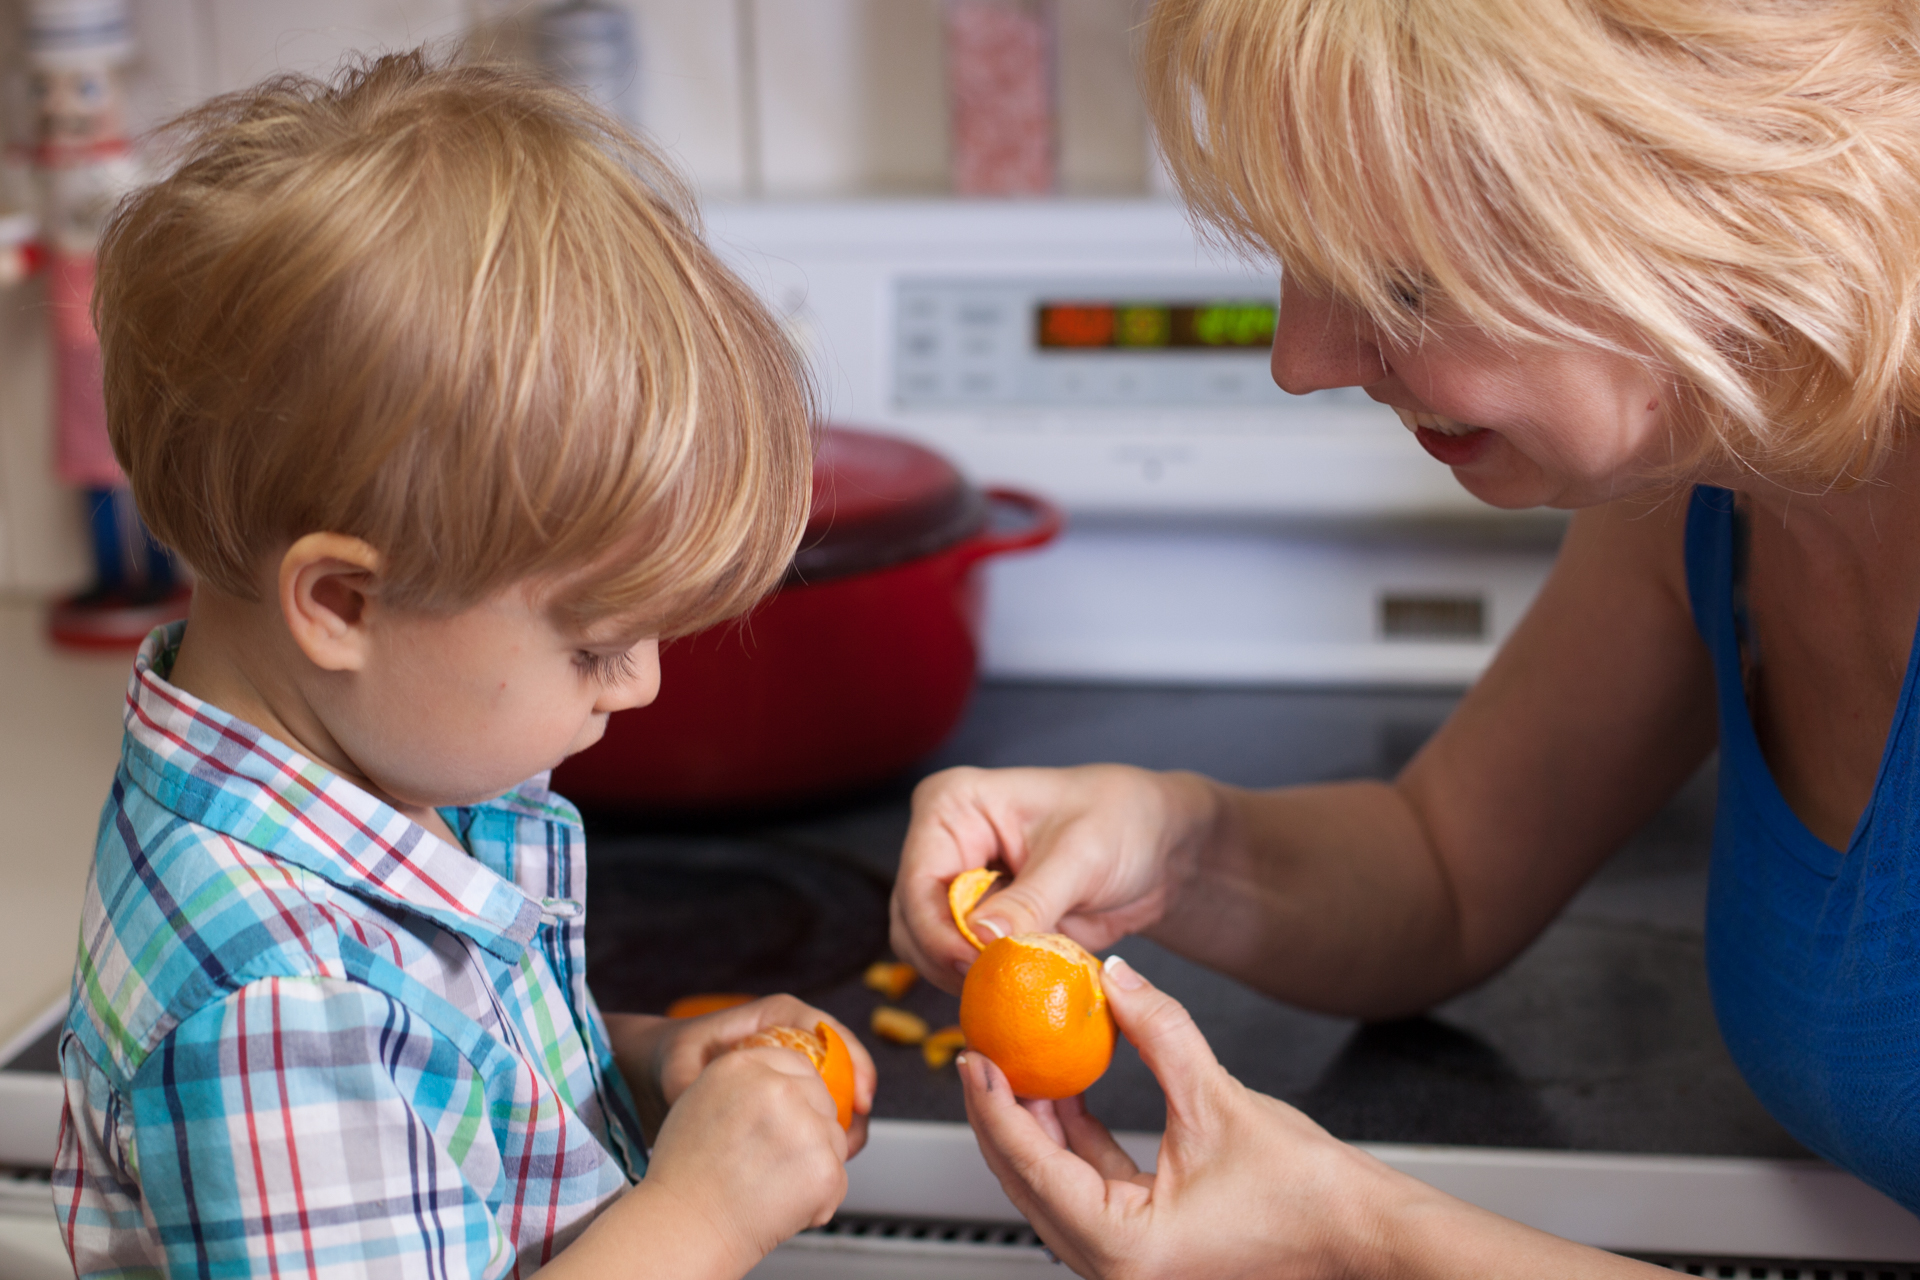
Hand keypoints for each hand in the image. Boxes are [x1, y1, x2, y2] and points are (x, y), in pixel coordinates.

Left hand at [605, 997, 875, 1153]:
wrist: (667, 1074)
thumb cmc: (677, 1059)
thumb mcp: (679, 1066)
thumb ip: (691, 1083)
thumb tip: (705, 1105)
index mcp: (776, 1017)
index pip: (828, 1029)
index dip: (854, 1060)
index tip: (861, 1096)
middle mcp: (794, 1038)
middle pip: (846, 1060)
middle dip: (860, 1097)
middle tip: (854, 1135)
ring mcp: (797, 1066)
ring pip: (840, 1088)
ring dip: (848, 1120)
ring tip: (841, 1153)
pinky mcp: (794, 1092)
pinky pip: (823, 1108)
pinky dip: (829, 1131)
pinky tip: (823, 1156)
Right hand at [641, 1040, 851, 1274]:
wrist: (683, 1229)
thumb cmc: (685, 1176)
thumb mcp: (702, 1101)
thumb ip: (746, 1083)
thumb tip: (781, 1081)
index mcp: (744, 1066)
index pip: (798, 1065)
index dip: (796, 1098)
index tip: (786, 1120)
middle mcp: (777, 1088)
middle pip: (822, 1100)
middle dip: (808, 1131)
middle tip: (771, 1163)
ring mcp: (804, 1126)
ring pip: (834, 1139)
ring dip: (814, 1165)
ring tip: (771, 1187)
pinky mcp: (822, 1166)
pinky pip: (838, 1178)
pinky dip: (819, 1199)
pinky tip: (782, 1206)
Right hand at [890, 765, 1216, 992]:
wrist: (1156, 846)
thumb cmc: (1122, 823)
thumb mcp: (1080, 857)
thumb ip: (1031, 899)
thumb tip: (981, 937)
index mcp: (952, 806)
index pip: (918, 881)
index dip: (940, 933)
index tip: (977, 967)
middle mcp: (942, 844)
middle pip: (912, 921)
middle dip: (949, 961)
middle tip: (998, 990)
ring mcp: (956, 886)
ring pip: (927, 950)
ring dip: (964, 978)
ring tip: (1014, 992)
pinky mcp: (977, 922)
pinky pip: (959, 964)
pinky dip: (983, 983)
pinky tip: (1018, 994)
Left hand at [958, 954, 1396, 1278]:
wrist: (1366, 1237)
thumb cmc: (1311, 1198)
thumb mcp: (1218, 1098)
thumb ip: (1158, 1030)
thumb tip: (1116, 978)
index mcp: (1123, 1249)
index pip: (1030, 1167)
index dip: (995, 1106)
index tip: (975, 1057)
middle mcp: (1117, 1270)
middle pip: (1030, 1185)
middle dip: (1005, 1117)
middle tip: (986, 1055)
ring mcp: (1131, 1266)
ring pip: (1056, 1191)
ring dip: (1038, 1130)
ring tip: (1025, 1065)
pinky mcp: (1149, 1250)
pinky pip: (1091, 1194)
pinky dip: (1075, 1147)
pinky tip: (1069, 1098)